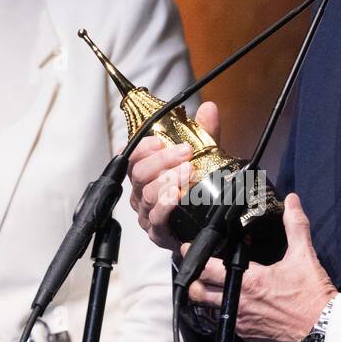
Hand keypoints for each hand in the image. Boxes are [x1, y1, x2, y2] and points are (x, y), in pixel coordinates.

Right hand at [126, 101, 219, 255]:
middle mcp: (141, 193)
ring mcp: (147, 213)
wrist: (203, 225)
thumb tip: (209, 108)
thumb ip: (204, 133)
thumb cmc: (196, 190)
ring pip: (148, 194)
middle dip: (163, 160)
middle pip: (140, 173)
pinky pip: (156, 219)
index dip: (142, 147)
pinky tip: (177, 197)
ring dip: (168, 181)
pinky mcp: (158, 233)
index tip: (160, 140)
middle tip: (185, 153)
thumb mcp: (203, 158)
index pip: (131, 156)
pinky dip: (166, 207)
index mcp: (145, 173)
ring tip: (187, 173)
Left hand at [185, 192, 336, 341]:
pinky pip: (227, 324)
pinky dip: (225, 312)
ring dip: (207, 298)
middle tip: (194, 271)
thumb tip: (291, 201)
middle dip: (192, 281)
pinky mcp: (249, 337)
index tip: (186, 248)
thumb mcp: (304, 256)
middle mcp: (239, 303)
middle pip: (198, 293)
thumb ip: (295, 225)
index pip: (206, 268)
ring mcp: (241, 323)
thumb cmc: (313, 297)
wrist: (325, 332)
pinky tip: (233, 304)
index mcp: (248, 281)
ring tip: (209, 286)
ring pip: (210, 310)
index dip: (192, 256)